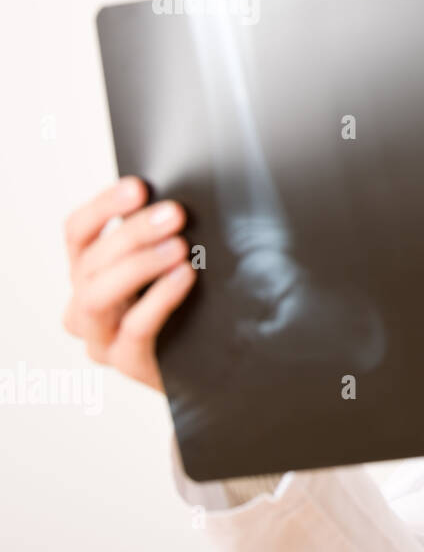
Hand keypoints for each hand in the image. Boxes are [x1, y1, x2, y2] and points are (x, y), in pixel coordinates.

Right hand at [61, 176, 195, 392]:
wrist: (217, 364)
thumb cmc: (192, 307)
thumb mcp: (170, 266)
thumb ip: (162, 238)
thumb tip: (175, 202)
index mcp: (89, 274)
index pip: (77, 233)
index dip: (104, 206)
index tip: (138, 187)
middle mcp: (85, 306)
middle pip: (90, 262)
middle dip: (133, 233)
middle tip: (175, 214)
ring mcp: (102, 339)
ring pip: (97, 296)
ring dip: (138, 265)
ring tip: (180, 247)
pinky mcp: (129, 364)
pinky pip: (134, 329)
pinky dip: (159, 298)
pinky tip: (185, 276)